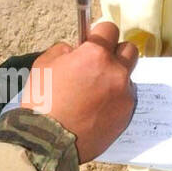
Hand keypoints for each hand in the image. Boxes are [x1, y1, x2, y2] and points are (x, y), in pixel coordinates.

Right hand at [21, 20, 138, 162]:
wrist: (47, 141)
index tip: (93, 41)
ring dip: (114, 80)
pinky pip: (124, 101)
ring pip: (127, 78)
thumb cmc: (42, 102)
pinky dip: (114, 102)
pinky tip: (95, 111)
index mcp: (96, 55)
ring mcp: (124, 96)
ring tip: (93, 95)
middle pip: (129, 50)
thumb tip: (76, 50)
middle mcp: (116, 73)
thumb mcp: (44, 64)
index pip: (109, 29)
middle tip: (99, 64)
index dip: (99, 34)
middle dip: (115, 53)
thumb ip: (64, 50)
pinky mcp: (126, 116)